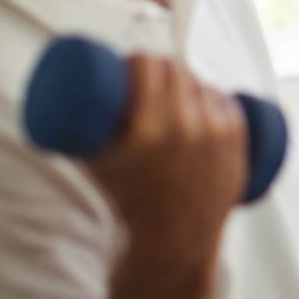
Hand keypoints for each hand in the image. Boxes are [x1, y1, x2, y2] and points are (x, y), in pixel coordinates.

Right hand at [86, 55, 246, 269]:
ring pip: (202, 85)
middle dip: (161, 67)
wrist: (174, 240)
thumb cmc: (128, 200)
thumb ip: (77, 131)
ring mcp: (215, 133)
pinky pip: (226, 101)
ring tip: (174, 89)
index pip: (148, 66)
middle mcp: (185, 126)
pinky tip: (206, 94)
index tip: (130, 63)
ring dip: (188, 81)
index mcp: (148, 128)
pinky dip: (214, 96)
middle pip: (176, 71)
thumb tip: (61, 98)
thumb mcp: (96, 163)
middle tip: (149, 75)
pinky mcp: (236, 141)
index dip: (139, 58)